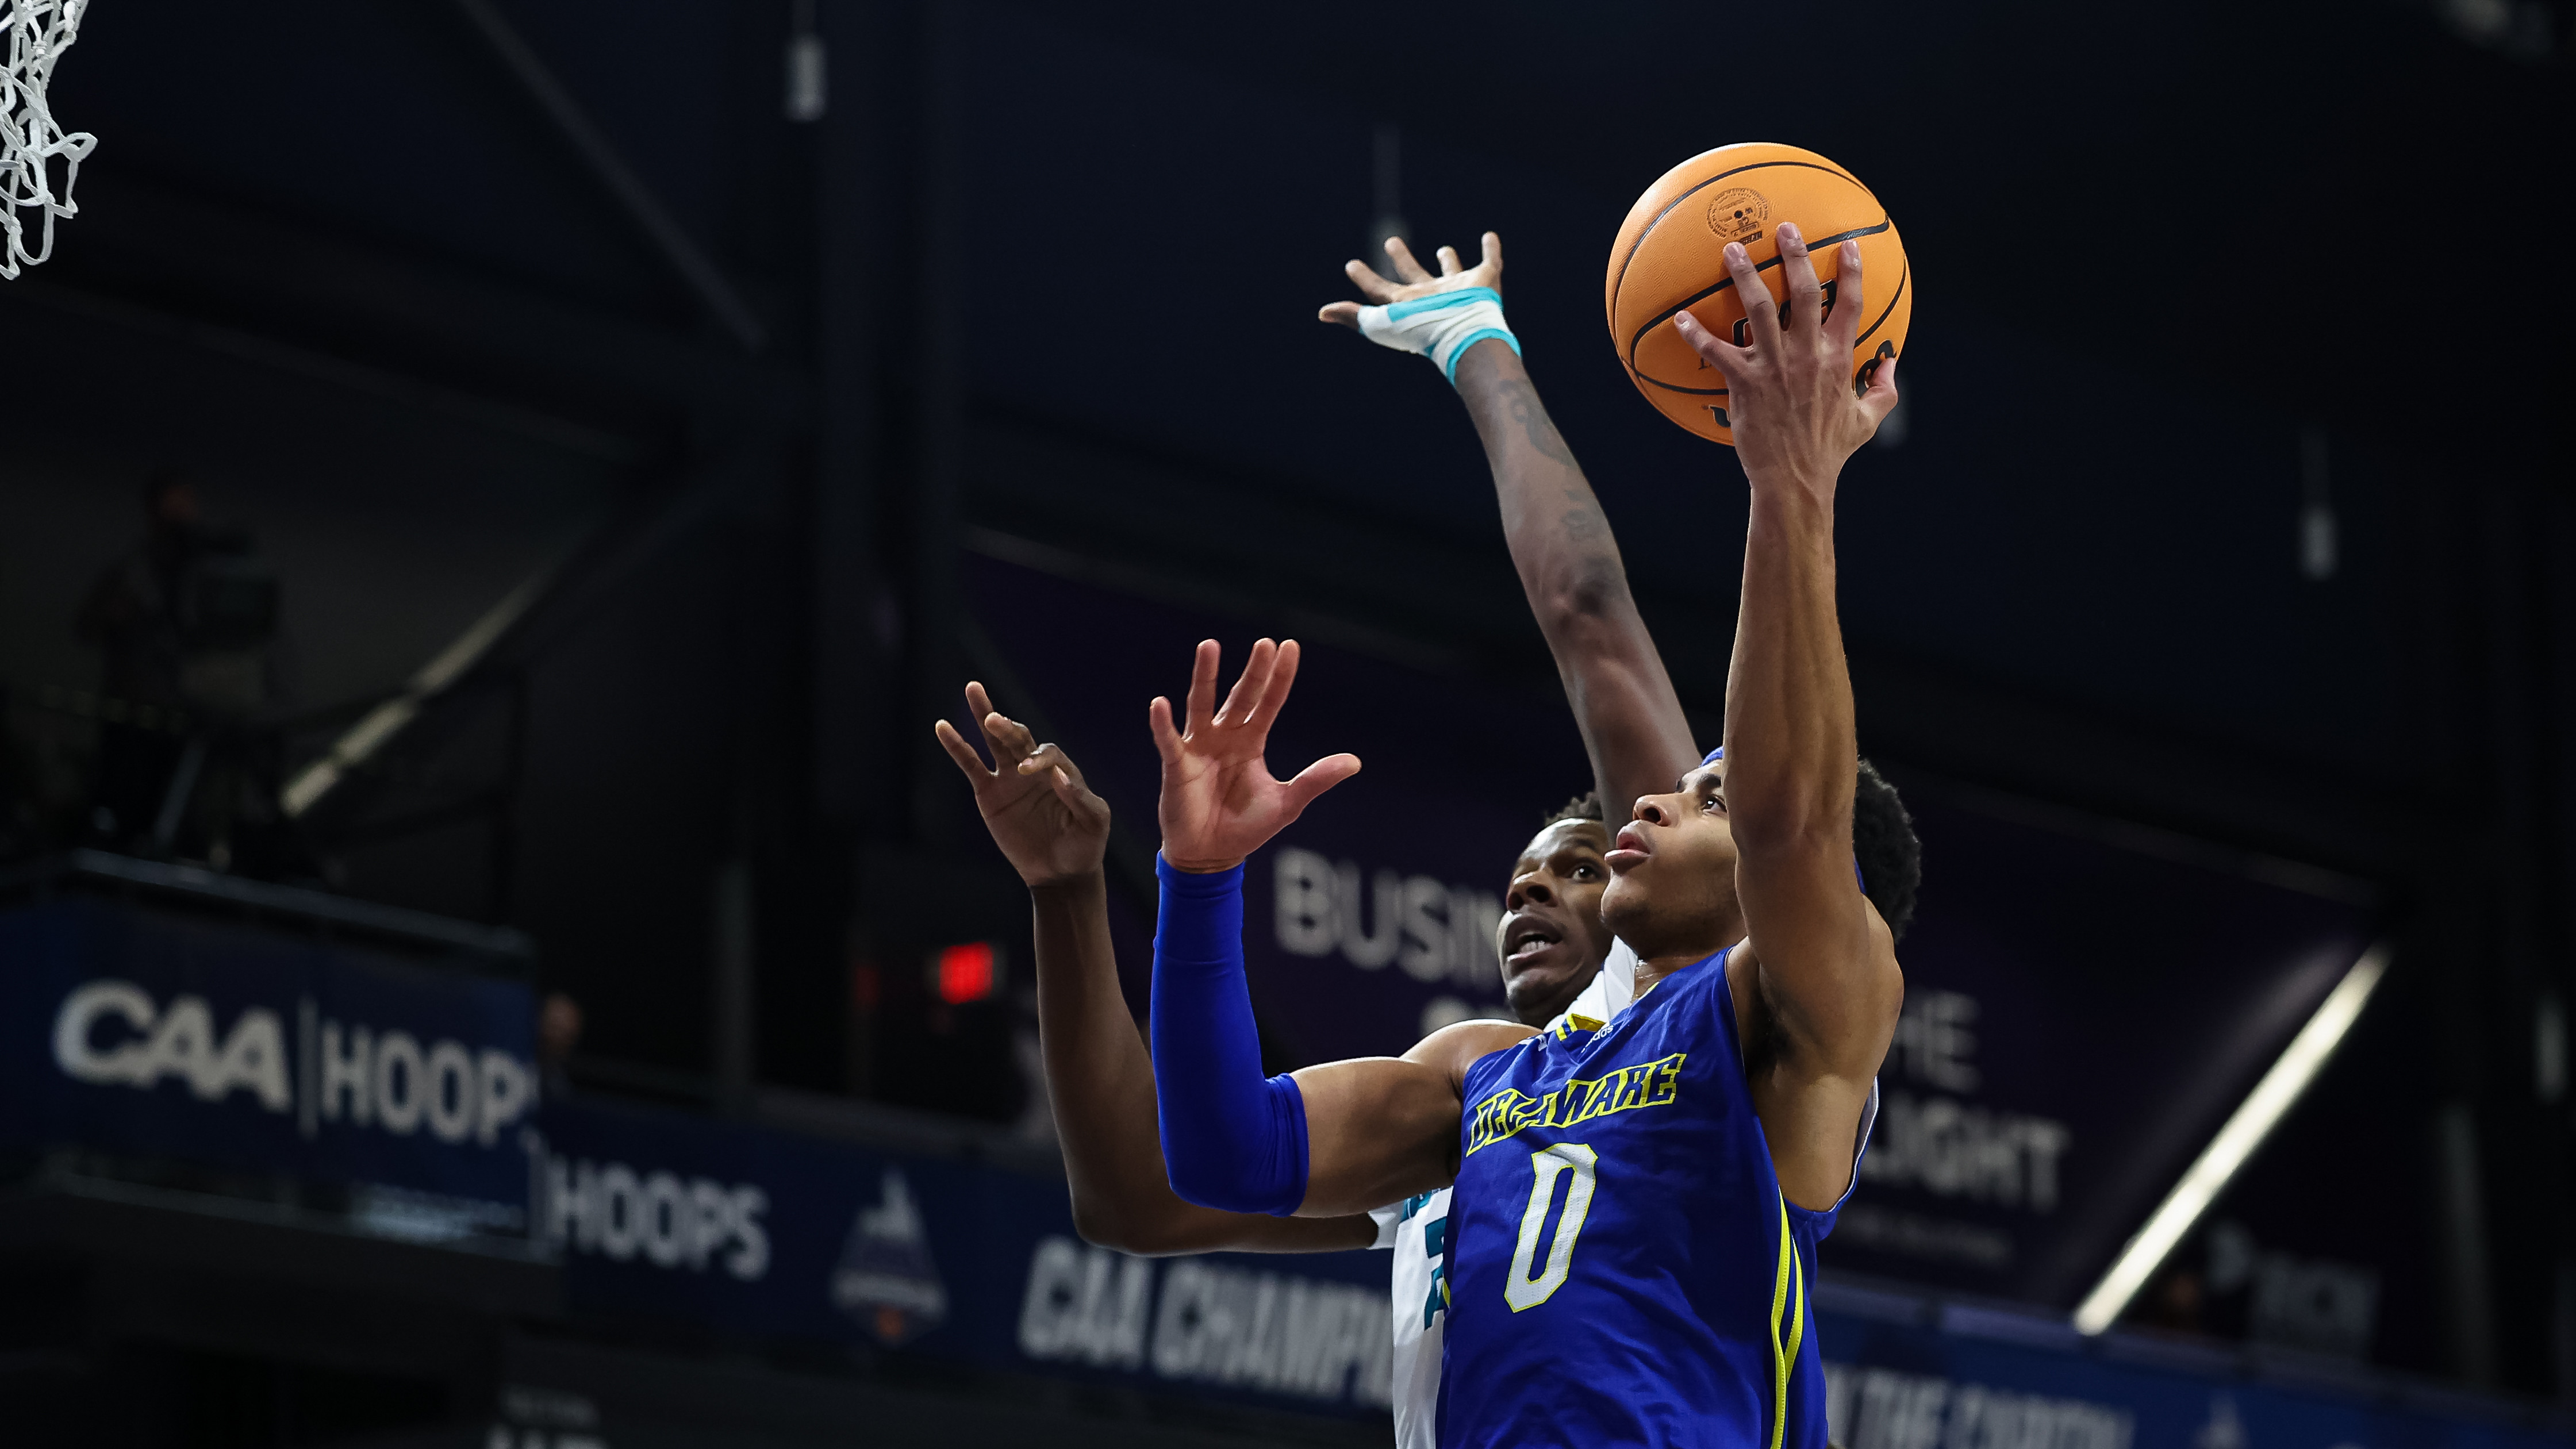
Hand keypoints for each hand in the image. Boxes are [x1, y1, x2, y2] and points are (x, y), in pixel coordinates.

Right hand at [935, 682, 1111, 887]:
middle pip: (1019, 737)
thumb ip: (1081, 798)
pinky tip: (943, 727)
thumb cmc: (1084, 844)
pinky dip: (957, 747)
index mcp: (1060, 770)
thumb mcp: (1094, 822)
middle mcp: (1033, 768)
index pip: (1047, 753)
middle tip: (994, 719)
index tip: (1029, 771)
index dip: (1039, 758)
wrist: (1060, 872)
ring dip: (985, 716)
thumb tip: (1058, 775)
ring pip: (994, 741)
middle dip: (1007, 726)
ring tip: (974, 688)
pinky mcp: (989, 793)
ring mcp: (1009, 778)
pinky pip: (971, 766)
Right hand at [1150, 639, 1359, 872]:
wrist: (1212, 857)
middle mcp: (1225, 737)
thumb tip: (1356, 762)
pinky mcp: (1176, 765)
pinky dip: (1162, 723)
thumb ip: (1316, 779)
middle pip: (1240, 696)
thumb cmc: (1247, 827)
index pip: (1268, 702)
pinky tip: (1159, 704)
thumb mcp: (1287, 803)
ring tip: (1209, 646)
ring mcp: (1199, 748)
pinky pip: (1168, 741)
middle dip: (1253, 672)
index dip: (1279, 677)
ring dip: (1204, 677)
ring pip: (1201, 705)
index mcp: (1251, 741)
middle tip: (1264, 643)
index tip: (1289, 646)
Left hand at [1318, 231, 1503, 328]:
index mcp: (1407, 304)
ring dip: (1448, 260)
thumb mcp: (1380, 323)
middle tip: (1390, 242)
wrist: (1462, 331)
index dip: (1364, 278)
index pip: (1379, 290)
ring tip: (1443, 249)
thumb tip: (1322, 313)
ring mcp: (1459, 289)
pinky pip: (1489, 261)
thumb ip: (1354, 316)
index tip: (1350, 265)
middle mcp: (1431, 296)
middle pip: (1413, 275)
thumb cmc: (1420, 329)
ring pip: (1451, 271)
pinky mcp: (1485, 281)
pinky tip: (1490, 237)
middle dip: (1401, 259)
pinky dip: (1492, 249)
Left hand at [1673, 225, 1898, 491]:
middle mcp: (1807, 354)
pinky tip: (1680, 320)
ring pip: (1758, 308)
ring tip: (1732, 250)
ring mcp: (1774, 366)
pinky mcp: (1745, 383)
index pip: (1851, 304)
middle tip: (1785, 228)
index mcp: (1838, 358)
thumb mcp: (1866, 420)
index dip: (1851, 271)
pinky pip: (1716, 351)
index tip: (1847, 244)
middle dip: (1795, 254)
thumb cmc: (1829, 451)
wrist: (1797, 481)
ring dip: (1744, 275)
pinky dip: (1695, 334)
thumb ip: (1883, 389)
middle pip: (1803, 291)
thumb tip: (1892, 364)